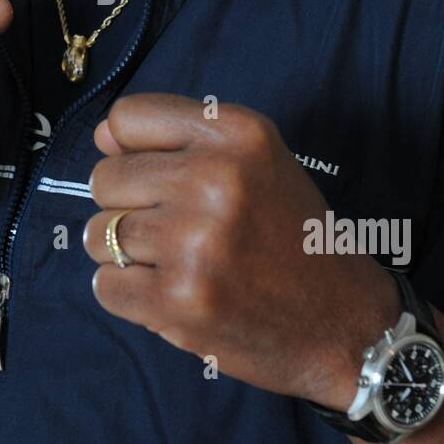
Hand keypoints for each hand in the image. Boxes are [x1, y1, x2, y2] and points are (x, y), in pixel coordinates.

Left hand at [82, 94, 398, 407]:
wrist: (345, 324)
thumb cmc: (294, 239)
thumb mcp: (256, 164)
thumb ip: (180, 141)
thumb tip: (100, 137)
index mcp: (237, 134)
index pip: (126, 118)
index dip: (130, 150)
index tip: (158, 177)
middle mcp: (215, 179)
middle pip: (105, 177)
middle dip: (126, 207)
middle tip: (174, 230)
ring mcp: (194, 242)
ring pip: (97, 234)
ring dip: (125, 255)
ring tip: (177, 265)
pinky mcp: (177, 299)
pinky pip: (104, 285)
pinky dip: (129, 296)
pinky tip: (173, 295)